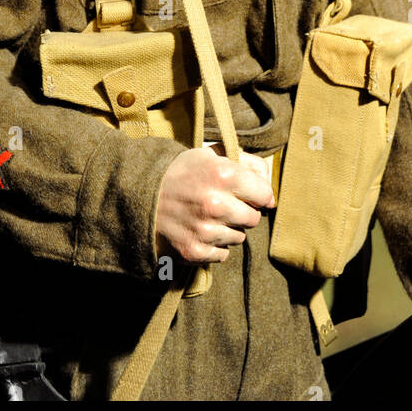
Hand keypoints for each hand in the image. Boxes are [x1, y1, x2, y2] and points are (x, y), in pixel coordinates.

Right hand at [155, 147, 274, 266]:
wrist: (139, 194)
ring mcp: (205, 230)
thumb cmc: (180, 172)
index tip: (246, 193)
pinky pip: (223, 255)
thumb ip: (247, 165)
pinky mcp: (195, 251)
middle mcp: (216, 204)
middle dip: (243, 211)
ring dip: (228, 229)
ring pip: (239, 238)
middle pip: (254, 218)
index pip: (264, 194)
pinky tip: (198, 230)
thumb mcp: (211, 155)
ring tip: (206, 216)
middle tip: (223, 204)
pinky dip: (214, 246)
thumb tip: (272, 196)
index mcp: (223, 174)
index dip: (257, 194)